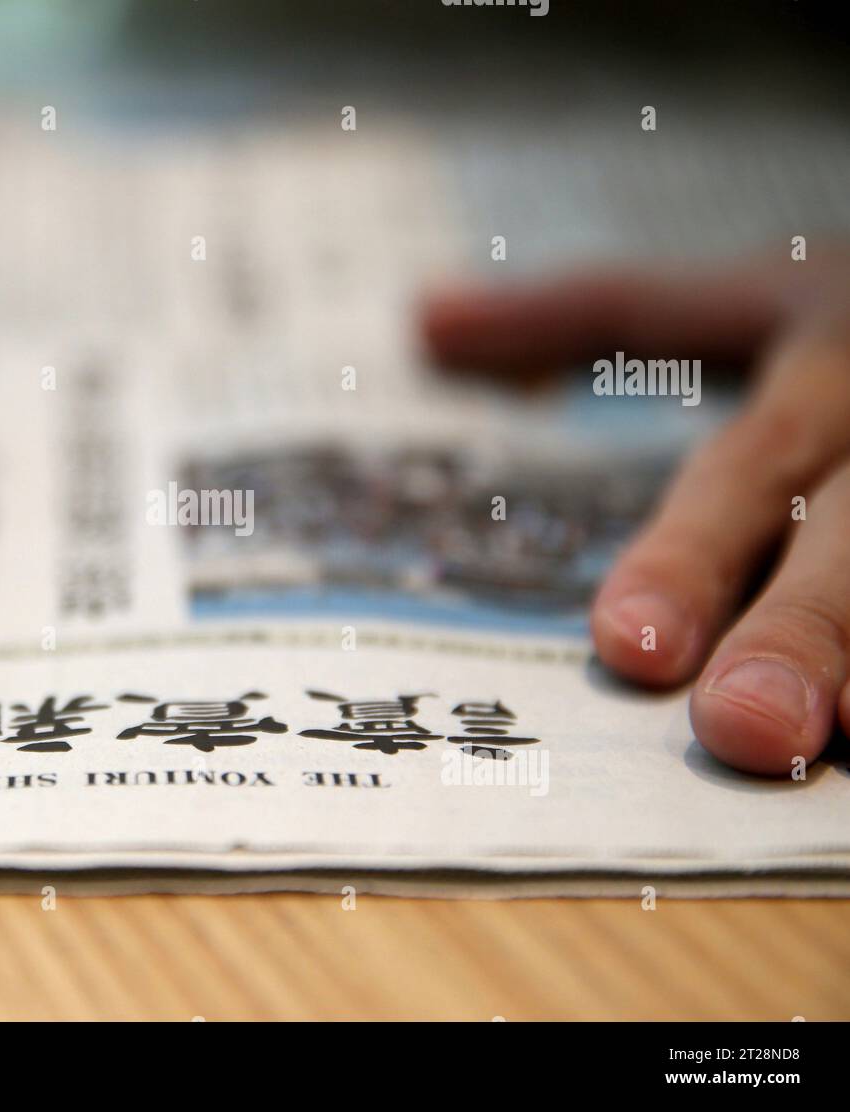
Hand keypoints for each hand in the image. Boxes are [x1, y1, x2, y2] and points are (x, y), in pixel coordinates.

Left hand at [421, 252, 849, 774]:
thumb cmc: (844, 324)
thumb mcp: (741, 291)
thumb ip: (593, 312)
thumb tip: (424, 319)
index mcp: (822, 350)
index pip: (746, 466)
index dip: (687, 555)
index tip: (624, 649)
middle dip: (803, 628)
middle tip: (742, 728)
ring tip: (818, 749)